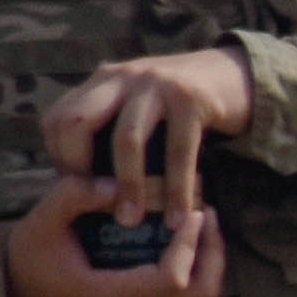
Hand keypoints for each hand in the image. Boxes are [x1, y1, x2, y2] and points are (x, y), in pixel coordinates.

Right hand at [5, 178, 223, 296]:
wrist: (18, 291)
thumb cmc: (31, 255)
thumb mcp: (42, 219)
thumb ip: (75, 196)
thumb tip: (118, 184)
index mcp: (109, 295)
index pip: (172, 278)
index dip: (189, 244)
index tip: (193, 209)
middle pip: (198, 292)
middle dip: (211, 251)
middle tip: (206, 211)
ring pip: (199, 295)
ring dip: (209, 257)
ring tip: (201, 218)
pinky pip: (187, 292)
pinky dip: (198, 264)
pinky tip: (187, 232)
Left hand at [39, 47, 260, 217]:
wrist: (237, 75)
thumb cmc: (181, 104)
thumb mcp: (138, 103)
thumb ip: (110, 123)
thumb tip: (84, 178)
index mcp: (105, 80)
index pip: (59, 119)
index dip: (61, 158)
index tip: (79, 190)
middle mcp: (124, 77)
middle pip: (77, 122)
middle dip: (80, 168)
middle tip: (93, 203)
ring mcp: (157, 85)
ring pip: (127, 140)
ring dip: (127, 186)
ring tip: (130, 220)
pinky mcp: (191, 99)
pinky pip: (177, 151)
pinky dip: (176, 189)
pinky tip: (177, 216)